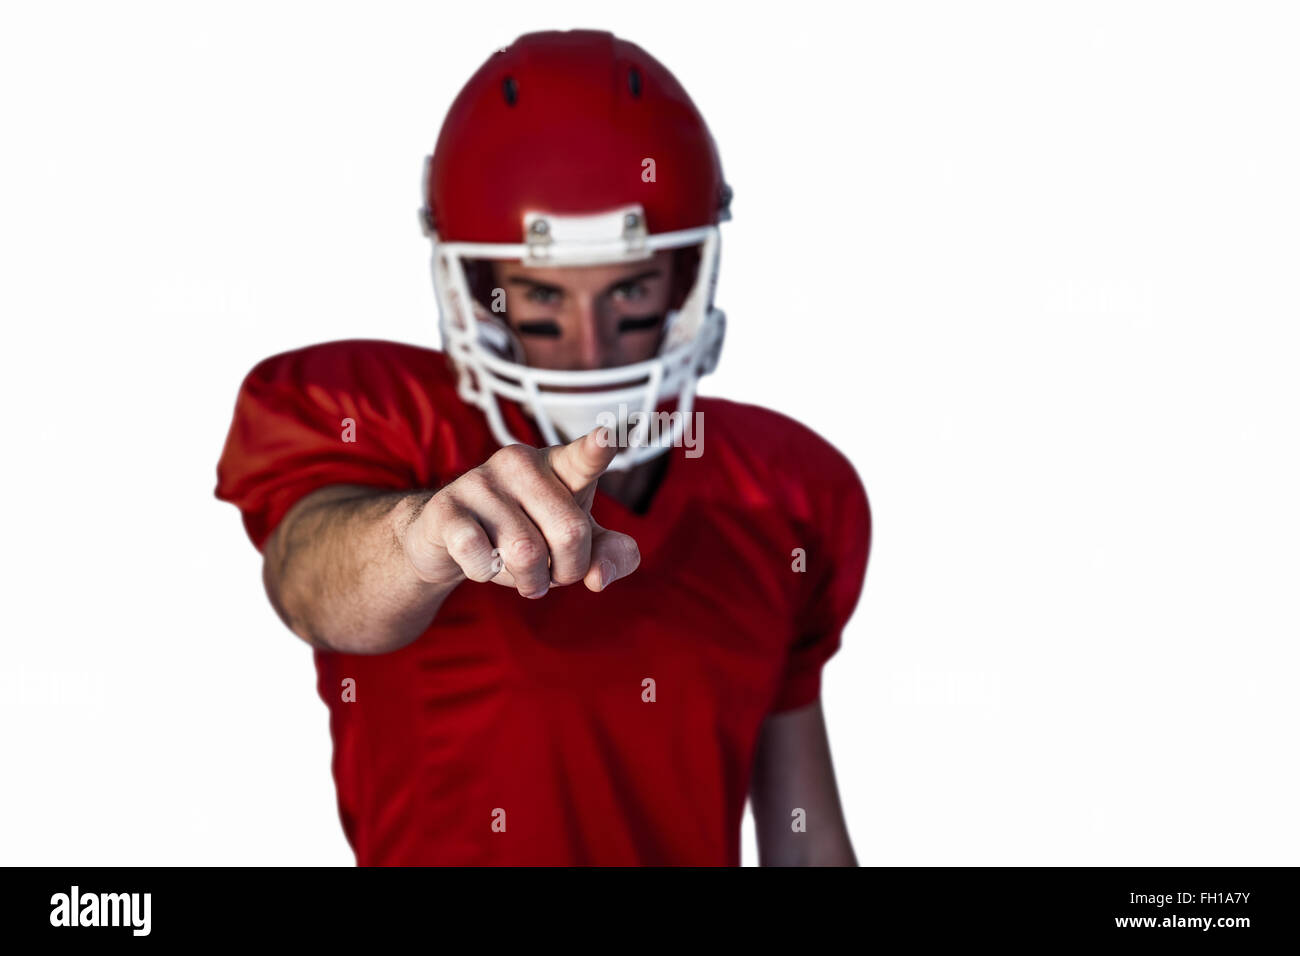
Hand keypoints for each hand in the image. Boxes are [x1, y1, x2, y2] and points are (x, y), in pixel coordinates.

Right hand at [402, 426, 639, 597]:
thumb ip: (609, 554)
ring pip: (527, 554)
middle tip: (550, 571)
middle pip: (570, 533)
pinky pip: (481, 559)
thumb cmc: (527, 532)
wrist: (451, 537)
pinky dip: (488, 576)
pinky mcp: (447, 507)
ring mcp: (481, 481)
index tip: (610, 434)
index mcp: (560, 465)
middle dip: (567, 570)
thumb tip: (599, 577)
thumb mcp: (576, 544)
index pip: (585, 456)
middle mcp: (522, 463)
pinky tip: (482, 562)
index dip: (599, 448)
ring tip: (519, 572)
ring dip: (529, 581)